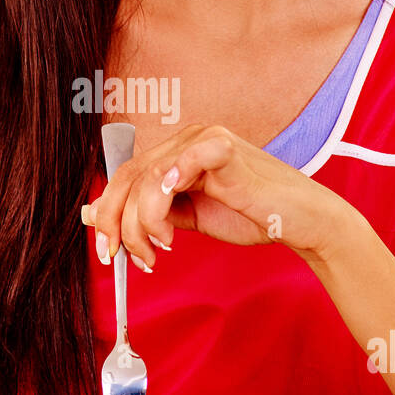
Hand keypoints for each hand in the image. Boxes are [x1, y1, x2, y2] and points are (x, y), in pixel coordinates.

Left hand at [81, 123, 352, 272]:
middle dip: (116, 221)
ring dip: (142, 225)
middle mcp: (188, 138)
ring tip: (159, 252)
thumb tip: (94, 216)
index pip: (127, 175)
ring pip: (147, 179)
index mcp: (178, 151)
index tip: (106, 249)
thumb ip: (148, 214)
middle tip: (117, 256)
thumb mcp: (188, 218)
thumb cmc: (251, 216)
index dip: (108, 212)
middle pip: (130, 175)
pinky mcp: (223, 149)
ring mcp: (205, 138)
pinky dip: (162, 200)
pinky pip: (178, 167)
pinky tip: (169, 232)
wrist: (299, 222)